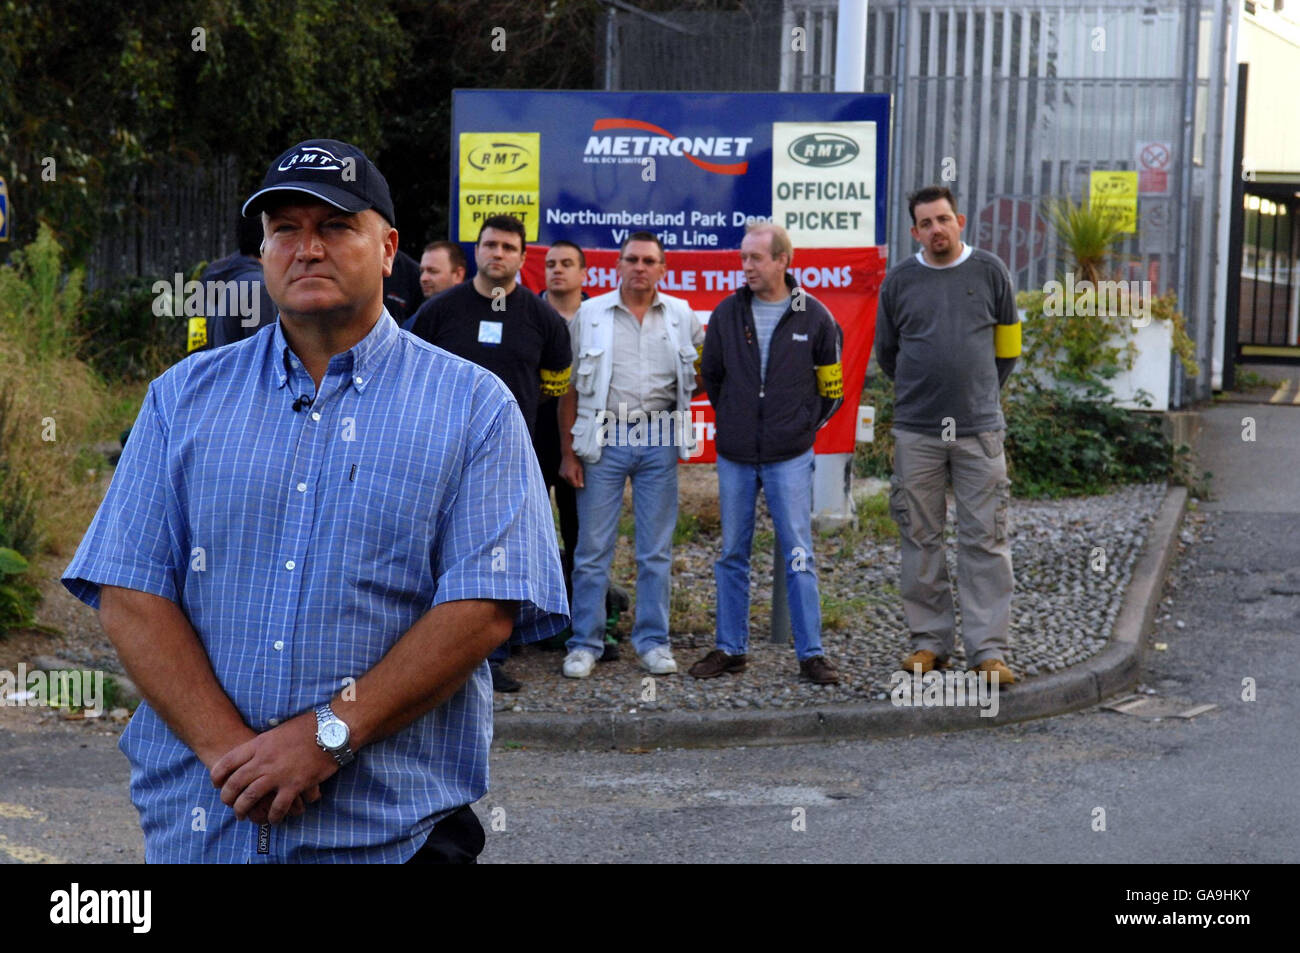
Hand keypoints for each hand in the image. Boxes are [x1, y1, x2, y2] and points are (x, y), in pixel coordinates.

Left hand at [211, 711, 336, 824]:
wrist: (331, 730)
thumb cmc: (308, 727)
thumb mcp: (278, 731)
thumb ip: (264, 743)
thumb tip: (256, 751)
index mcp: (258, 744)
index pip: (227, 762)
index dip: (217, 775)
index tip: (216, 783)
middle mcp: (264, 760)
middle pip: (235, 783)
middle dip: (227, 797)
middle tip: (228, 803)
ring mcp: (278, 774)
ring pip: (250, 797)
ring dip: (243, 810)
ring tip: (242, 815)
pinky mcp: (294, 785)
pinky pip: (277, 807)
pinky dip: (273, 816)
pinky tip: (273, 819)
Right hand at [560, 453, 583, 488]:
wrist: (567, 455)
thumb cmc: (575, 462)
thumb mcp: (580, 470)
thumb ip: (580, 478)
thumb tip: (581, 486)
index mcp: (570, 476)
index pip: (575, 485)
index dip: (578, 485)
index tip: (581, 482)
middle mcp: (565, 476)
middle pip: (571, 484)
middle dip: (575, 482)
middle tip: (577, 475)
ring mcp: (561, 475)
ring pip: (568, 481)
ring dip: (571, 479)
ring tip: (573, 472)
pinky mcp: (560, 474)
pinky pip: (565, 478)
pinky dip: (567, 477)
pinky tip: (569, 471)